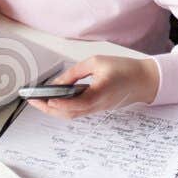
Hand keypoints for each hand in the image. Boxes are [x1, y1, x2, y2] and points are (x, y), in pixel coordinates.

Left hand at [26, 54, 159, 119]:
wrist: (144, 80)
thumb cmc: (124, 69)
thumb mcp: (97, 62)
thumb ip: (75, 73)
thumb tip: (57, 83)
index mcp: (101, 92)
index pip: (78, 104)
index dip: (61, 104)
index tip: (46, 100)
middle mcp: (99, 105)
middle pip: (70, 113)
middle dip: (49, 109)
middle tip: (32, 100)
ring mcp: (98, 108)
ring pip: (72, 114)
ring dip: (54, 110)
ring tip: (39, 101)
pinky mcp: (98, 108)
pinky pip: (78, 112)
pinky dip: (63, 108)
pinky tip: (54, 101)